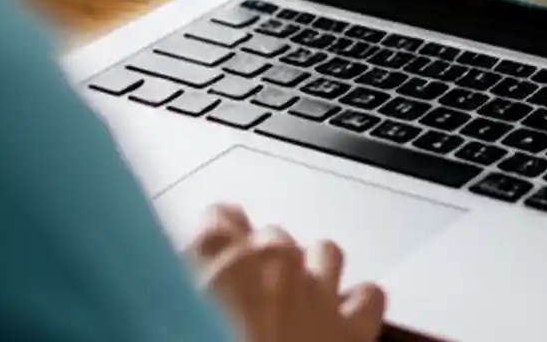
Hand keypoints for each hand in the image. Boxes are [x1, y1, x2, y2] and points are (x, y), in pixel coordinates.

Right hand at [189, 203, 386, 341]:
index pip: (219, 218)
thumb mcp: (177, 316)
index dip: (214, 238)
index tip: (208, 251)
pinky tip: (341, 318)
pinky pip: (369, 295)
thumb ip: (190, 291)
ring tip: (298, 300)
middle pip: (273, 238)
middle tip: (249, 295)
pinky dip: (357, 303)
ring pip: (324, 252)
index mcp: (220, 260)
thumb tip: (190, 283)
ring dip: (313, 270)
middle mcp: (274, 263)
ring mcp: (320, 290)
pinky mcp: (353, 325)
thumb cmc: (210, 341)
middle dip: (262, 261)